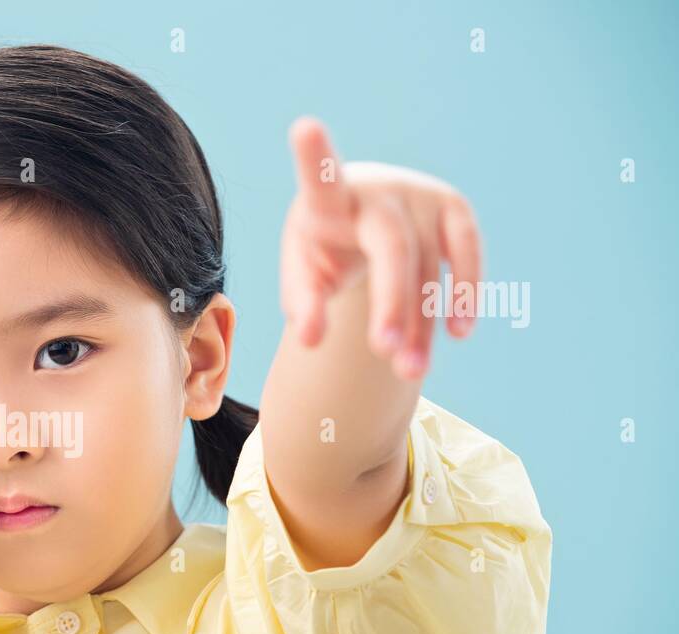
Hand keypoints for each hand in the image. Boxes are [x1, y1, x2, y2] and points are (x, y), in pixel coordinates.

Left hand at [279, 116, 482, 379]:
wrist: (364, 217)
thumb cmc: (324, 248)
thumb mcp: (303, 275)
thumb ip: (303, 306)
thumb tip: (310, 340)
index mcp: (325, 200)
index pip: (318, 178)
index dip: (314, 155)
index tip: (303, 128)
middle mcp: (376, 191)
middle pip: (390, 247)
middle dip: (391, 301)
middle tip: (384, 350)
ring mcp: (418, 196)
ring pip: (427, 268)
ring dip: (422, 322)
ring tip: (412, 371)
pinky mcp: (451, 208)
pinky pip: (464, 252)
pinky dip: (464, 291)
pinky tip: (460, 330)